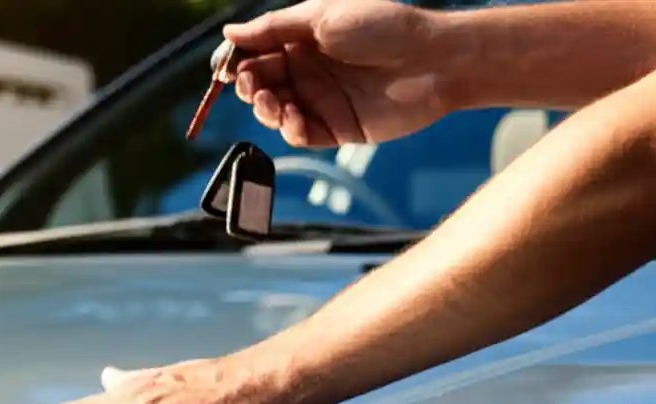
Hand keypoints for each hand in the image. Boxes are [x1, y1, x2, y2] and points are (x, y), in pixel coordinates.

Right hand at [223, 0, 454, 146]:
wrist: (433, 59)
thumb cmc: (382, 27)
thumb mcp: (321, 16)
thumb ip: (271, 28)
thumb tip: (228, 35)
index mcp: (301, 41)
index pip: (255, 54)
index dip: (235, 62)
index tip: (223, 68)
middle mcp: (307, 71)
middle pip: (259, 84)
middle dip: (248, 87)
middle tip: (252, 86)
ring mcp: (320, 100)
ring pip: (274, 112)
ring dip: (264, 110)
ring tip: (272, 103)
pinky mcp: (336, 127)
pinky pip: (301, 135)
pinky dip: (291, 130)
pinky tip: (294, 120)